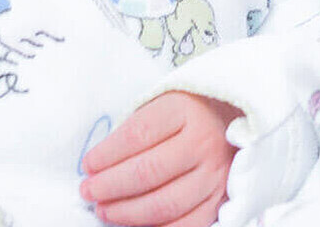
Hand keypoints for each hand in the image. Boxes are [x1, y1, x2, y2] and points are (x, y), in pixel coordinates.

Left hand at [81, 91, 240, 226]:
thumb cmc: (182, 112)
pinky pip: (191, 223)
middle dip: (111, 186)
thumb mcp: (158, 104)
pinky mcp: (222, 198)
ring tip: (104, 210)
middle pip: (149, 171)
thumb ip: (132, 132)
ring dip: (128, 212)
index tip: (88, 165)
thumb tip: (97, 167)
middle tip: (88, 191)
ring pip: (167, 203)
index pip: (137, 135)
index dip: (107, 154)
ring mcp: (215, 173)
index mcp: (182, 110)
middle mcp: (202, 142)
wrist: (231, 115)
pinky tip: (136, 225)